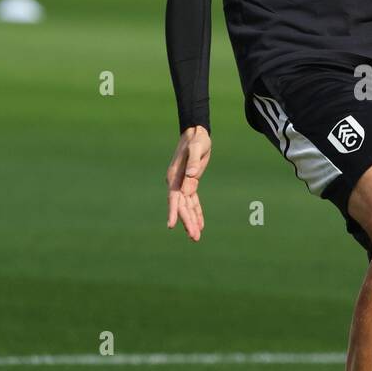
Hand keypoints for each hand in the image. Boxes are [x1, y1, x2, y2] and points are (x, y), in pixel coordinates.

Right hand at [166, 126, 210, 240]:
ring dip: (191, 221)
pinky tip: (200, 224)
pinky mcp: (190, 183)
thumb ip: (192, 163)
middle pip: (181, 206)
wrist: (196, 132)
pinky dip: (196, 212)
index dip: (174, 212)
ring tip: (196, 237)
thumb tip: (190, 180)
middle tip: (195, 237)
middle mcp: (176, 182)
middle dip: (187, 222)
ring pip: (187, 206)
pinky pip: (192, 201)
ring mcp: (182, 183)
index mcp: (175, 176)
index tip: (171, 225)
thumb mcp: (196, 148)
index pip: (174, 198)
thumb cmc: (196, 139)